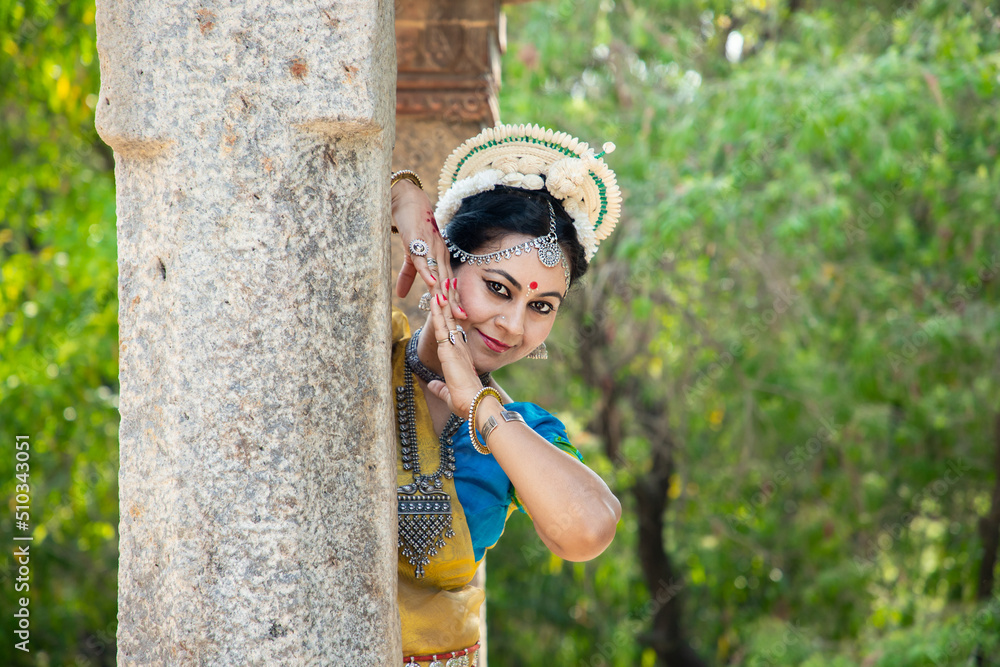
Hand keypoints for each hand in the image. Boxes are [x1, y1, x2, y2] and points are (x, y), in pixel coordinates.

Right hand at [391, 180, 465, 318]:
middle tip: (460, 322)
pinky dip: (427, 271)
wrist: (408, 201)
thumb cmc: (412, 227)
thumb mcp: (410, 255)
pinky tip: (431, 283)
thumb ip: (407, 275)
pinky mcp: (418, 242)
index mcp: (440, 260)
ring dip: (443, 292)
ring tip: (449, 309)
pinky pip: (423, 259)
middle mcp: (440, 255)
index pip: (448, 285)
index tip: (459, 320)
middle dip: (453, 303)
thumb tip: (400, 296)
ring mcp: (431, 249)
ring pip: (438, 274)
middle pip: (447, 283)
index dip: (453, 303)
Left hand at [423, 290, 483, 415]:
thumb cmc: (466, 403)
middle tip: (446, 279)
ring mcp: (454, 346)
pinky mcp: (449, 350)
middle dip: (447, 299)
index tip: (445, 298)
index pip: (451, 328)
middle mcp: (457, 346)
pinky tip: (435, 297)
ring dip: (442, 299)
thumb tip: (433, 385)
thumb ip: (440, 387)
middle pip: (451, 317)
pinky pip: (442, 326)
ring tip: (440, 279)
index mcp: (458, 354)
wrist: (476, 405)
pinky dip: (438, 311)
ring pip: (446, 317)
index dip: (448, 313)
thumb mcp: (448, 393)